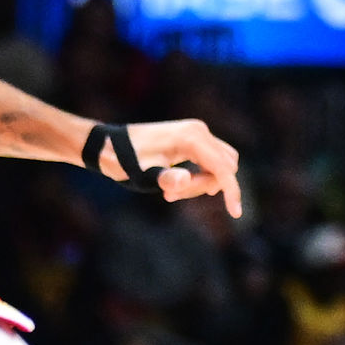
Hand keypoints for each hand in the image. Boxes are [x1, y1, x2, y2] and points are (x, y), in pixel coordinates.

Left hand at [92, 118, 244, 218]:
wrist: (108, 145)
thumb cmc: (124, 161)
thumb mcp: (142, 175)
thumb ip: (165, 178)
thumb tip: (185, 180)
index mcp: (191, 137)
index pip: (223, 168)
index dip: (232, 191)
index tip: (236, 213)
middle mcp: (199, 131)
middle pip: (224, 166)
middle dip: (205, 187)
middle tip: (172, 196)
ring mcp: (197, 132)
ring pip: (219, 165)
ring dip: (201, 184)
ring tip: (170, 193)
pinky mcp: (193, 138)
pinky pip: (209, 161)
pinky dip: (198, 177)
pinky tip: (174, 187)